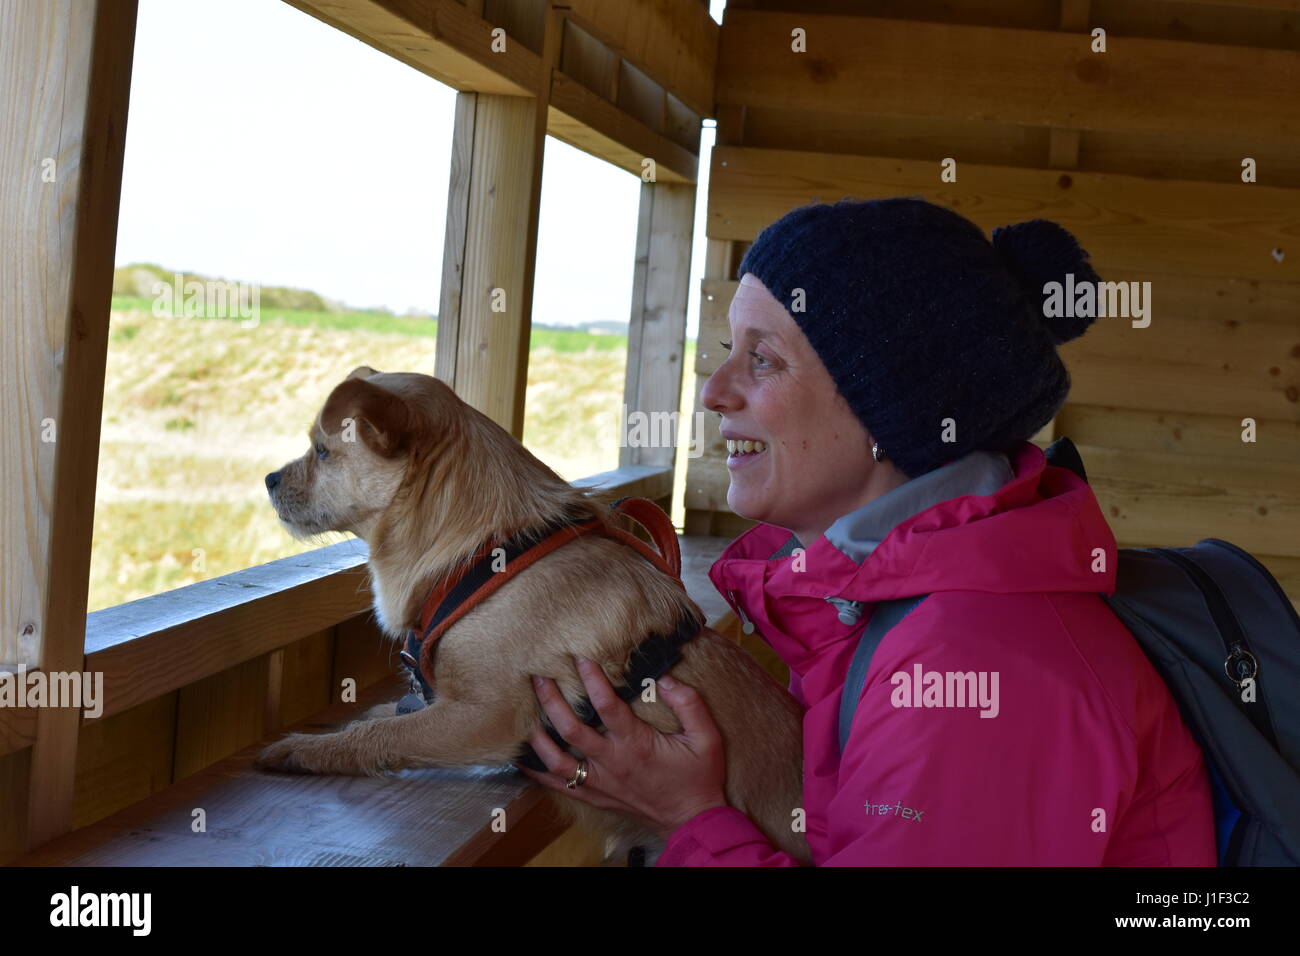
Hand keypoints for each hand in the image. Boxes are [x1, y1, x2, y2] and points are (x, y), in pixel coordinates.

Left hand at [515, 655, 728, 840]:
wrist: (692, 819)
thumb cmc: (698, 777)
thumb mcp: (706, 737)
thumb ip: (689, 704)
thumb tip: (664, 679)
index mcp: (636, 744)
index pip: (607, 705)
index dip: (592, 679)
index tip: (580, 658)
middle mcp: (612, 762)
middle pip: (571, 729)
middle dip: (551, 701)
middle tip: (538, 676)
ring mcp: (599, 782)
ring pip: (556, 760)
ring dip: (537, 735)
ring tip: (525, 713)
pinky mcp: (594, 796)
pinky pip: (557, 785)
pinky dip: (536, 771)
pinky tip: (523, 757)